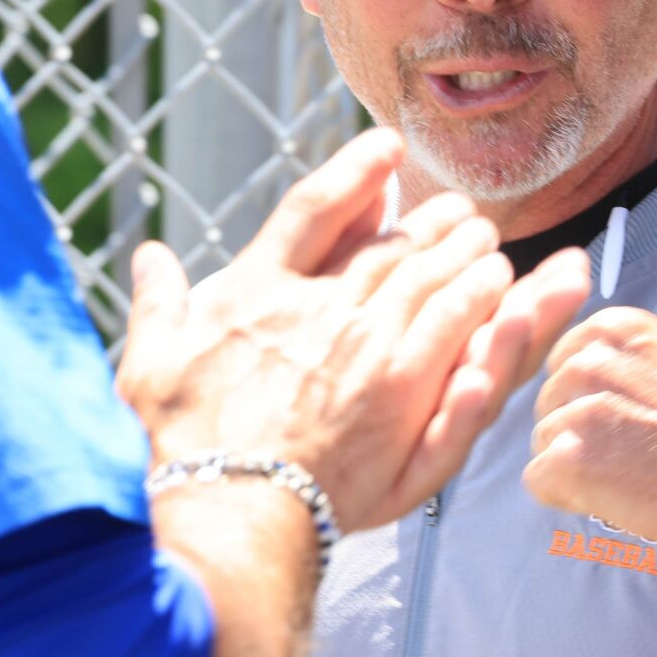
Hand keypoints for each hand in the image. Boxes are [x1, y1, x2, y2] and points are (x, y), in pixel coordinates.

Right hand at [117, 129, 590, 531]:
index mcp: (263, 290)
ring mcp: (372, 354)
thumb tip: (147, 257)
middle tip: (464, 216)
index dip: (354, 172)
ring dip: (471, 263)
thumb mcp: (148, 362)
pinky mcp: (407, 401)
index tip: (387, 149)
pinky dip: (487, 316)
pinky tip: (509, 299)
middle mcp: (326, 311)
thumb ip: (156, 304)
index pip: (315, 209)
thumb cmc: (182, 442)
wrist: (225, 508)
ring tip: (492, 251)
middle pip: (397, 248)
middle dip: (437, 224)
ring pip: (439, 287)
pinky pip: (459, 344)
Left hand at [525, 308, 656, 561]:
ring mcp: (577, 410)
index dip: (588, 396)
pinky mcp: (569, 459)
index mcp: (615, 330)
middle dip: (576, 428)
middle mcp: (590, 361)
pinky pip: (538, 478)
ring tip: (624, 474)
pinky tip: (608, 497)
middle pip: (549, 401)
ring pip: (542, 441)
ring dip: (573, 463)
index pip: (564, 361)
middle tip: (627, 451)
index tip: (622, 416)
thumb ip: (643, 347)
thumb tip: (613, 348)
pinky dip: (566, 495)